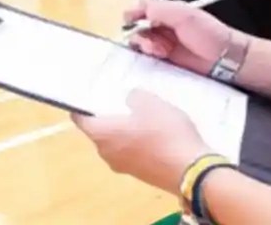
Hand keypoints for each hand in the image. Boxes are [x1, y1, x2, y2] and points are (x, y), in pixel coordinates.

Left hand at [72, 90, 212, 192]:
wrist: (191, 170)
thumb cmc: (164, 132)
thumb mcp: (150, 102)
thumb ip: (134, 96)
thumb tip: (129, 100)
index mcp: (101, 135)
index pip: (79, 119)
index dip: (81, 105)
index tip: (89, 94)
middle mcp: (106, 154)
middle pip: (99, 132)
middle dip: (107, 117)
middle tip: (119, 99)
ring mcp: (124, 167)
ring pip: (117, 143)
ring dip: (125, 131)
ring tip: (141, 114)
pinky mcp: (141, 175)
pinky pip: (132, 154)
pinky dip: (138, 143)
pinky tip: (155, 133)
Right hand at [124, 0, 238, 75]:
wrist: (224, 58)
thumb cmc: (208, 33)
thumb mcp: (185, 15)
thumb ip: (160, 9)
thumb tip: (134, 9)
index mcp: (165, 10)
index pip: (139, 7)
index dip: (132, 13)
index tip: (132, 21)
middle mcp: (160, 25)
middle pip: (135, 26)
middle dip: (138, 33)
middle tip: (152, 41)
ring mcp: (160, 42)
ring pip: (139, 42)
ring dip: (144, 45)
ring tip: (160, 51)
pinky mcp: (163, 59)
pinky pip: (146, 57)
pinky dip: (148, 56)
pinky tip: (160, 56)